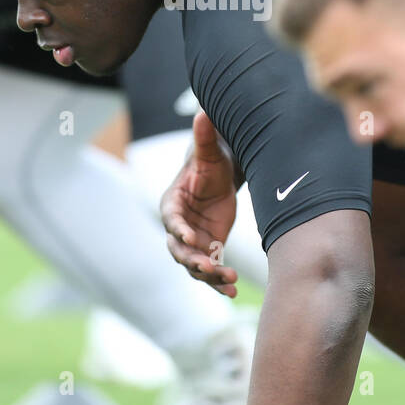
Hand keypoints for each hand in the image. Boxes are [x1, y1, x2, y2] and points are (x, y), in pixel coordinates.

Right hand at [160, 111, 239, 297]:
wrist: (222, 178)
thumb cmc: (210, 164)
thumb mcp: (209, 154)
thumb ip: (204, 138)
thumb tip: (202, 113)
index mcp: (172, 205)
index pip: (171, 221)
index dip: (179, 231)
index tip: (193, 238)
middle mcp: (179, 228)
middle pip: (178, 250)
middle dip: (192, 260)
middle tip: (209, 266)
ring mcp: (193, 242)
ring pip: (194, 265)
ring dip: (209, 275)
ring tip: (228, 281)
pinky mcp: (209, 249)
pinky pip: (211, 269)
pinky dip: (219, 281)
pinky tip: (233, 291)